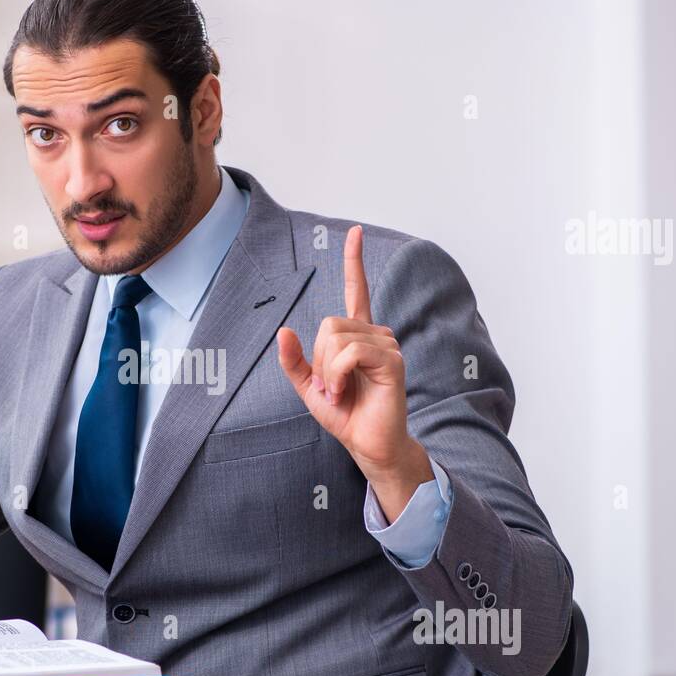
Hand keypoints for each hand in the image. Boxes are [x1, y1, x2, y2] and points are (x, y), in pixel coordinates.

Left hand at [276, 224, 433, 520]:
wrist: (367, 444)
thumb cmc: (345, 415)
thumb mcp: (308, 387)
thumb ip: (294, 361)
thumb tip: (283, 330)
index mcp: (357, 337)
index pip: (356, 291)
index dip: (354, 262)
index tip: (355, 232)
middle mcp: (375, 335)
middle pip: (330, 324)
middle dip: (320, 359)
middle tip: (333, 387)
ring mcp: (386, 345)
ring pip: (338, 338)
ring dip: (329, 371)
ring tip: (341, 391)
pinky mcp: (392, 360)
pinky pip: (352, 352)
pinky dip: (339, 372)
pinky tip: (347, 389)